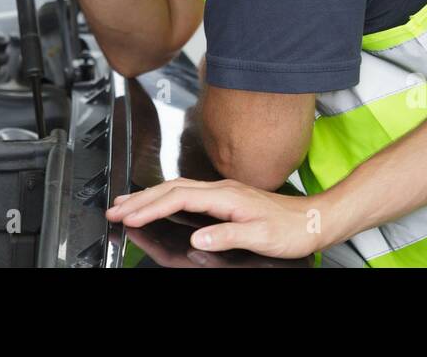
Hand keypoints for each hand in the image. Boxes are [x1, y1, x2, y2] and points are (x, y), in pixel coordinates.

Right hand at [105, 177, 325, 258]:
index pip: (178, 198)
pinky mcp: (225, 197)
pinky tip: (160, 203)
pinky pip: (187, 193)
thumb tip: (196, 238)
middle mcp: (221, 189)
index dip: (151, 208)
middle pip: (171, 188)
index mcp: (225, 196)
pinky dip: (166, 198)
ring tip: (128, 205)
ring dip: (150, 196)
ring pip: (177, 188)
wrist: (312, 219)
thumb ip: (226, 236)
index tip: (130, 217)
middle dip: (140, 199)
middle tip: (115, 209)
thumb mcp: (259, 236)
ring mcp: (222, 191)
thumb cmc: (290, 228)